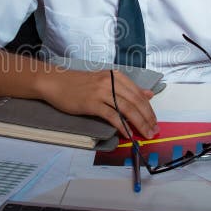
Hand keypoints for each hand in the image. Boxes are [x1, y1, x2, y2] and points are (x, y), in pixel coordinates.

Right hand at [37, 68, 157, 139]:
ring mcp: (101, 92)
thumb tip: (148, 94)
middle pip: (136, 101)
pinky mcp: (92, 103)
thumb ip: (127, 88)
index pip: (138, 93)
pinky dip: (122, 126)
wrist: (56, 82)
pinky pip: (112, 116)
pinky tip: (128, 134)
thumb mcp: (105, 82)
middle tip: (154, 131)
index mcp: (115, 76)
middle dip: (148, 118)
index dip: (149, 109)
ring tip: (146, 134)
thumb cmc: (79, 84)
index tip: (154, 121)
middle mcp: (110, 82)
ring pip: (127, 109)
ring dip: (140, 123)